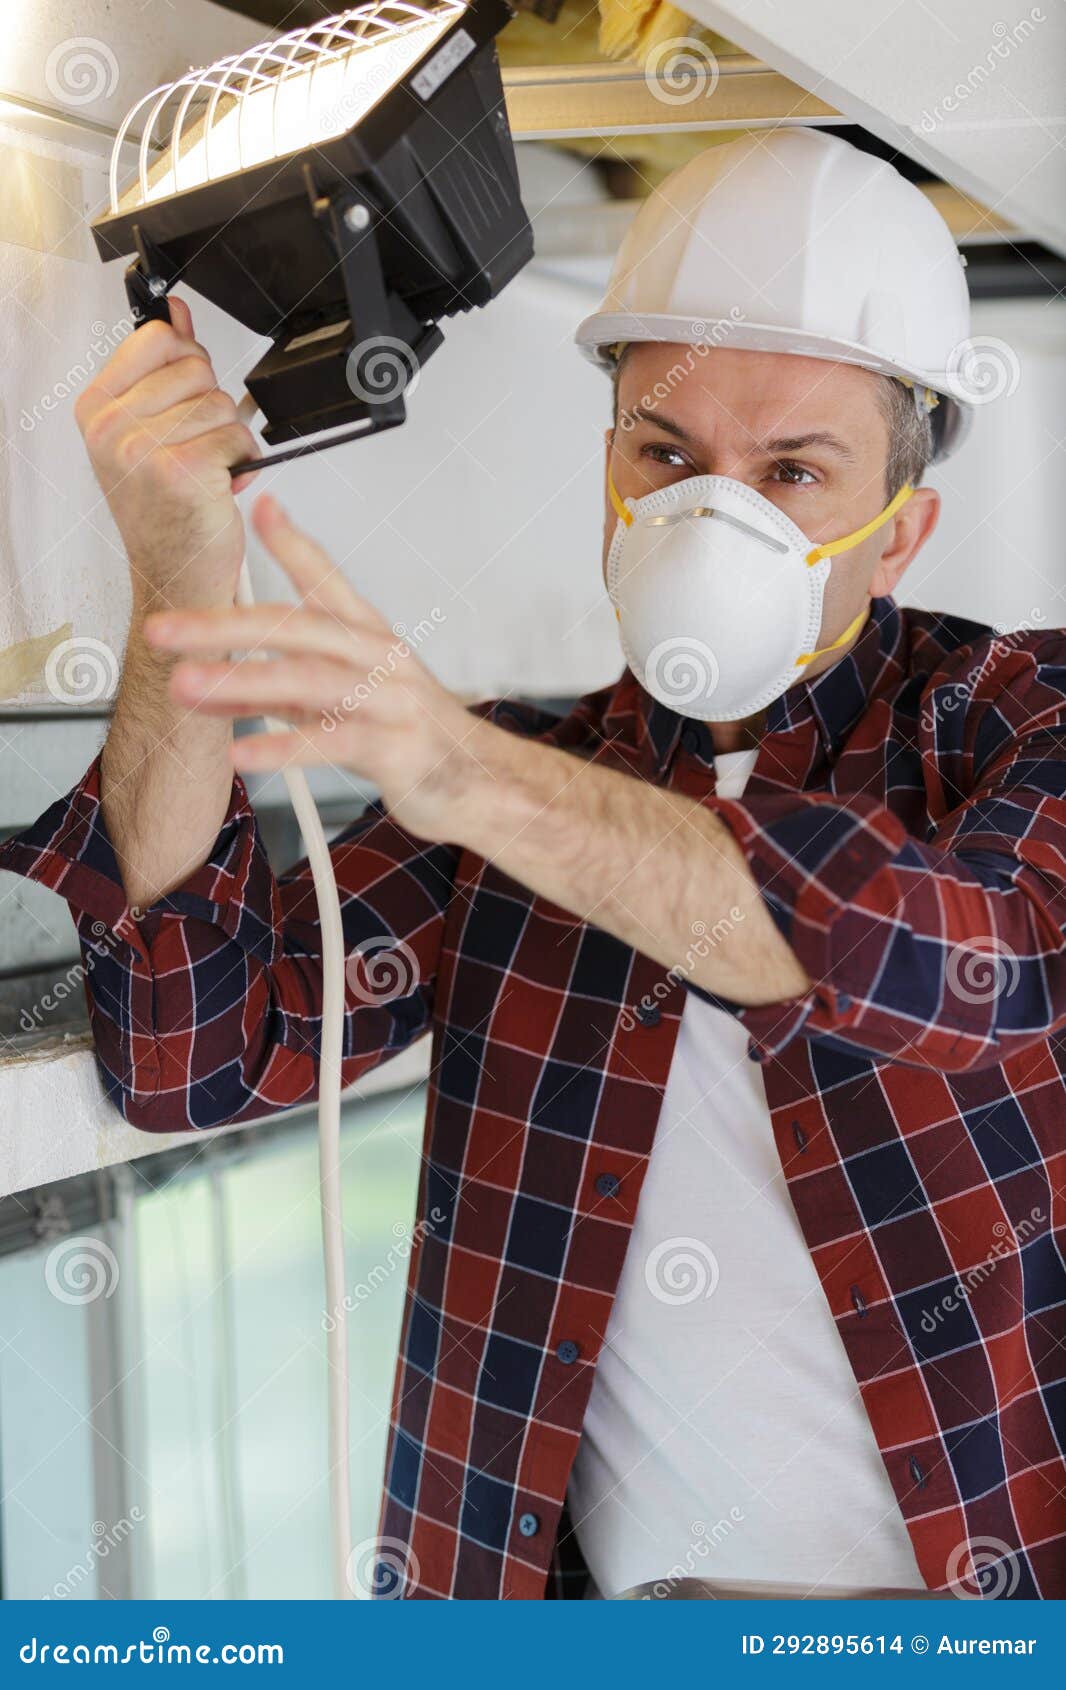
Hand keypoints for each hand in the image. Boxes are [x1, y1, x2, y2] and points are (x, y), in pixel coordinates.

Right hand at [75, 296, 259, 610]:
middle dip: (209, 406)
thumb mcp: (148, 429)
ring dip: (227, 438)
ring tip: (205, 470)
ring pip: (221, 403)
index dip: (186, 364)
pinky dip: (243, 461)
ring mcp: (143, 450)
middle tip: (193, 446)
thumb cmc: (164, 509)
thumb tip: (176, 311)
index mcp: (97, 409)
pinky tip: (220, 485)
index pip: (158, 338)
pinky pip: (238, 435)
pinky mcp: (182, 471)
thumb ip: (163, 367)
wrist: (175, 573)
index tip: (182, 398)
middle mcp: (112, 429)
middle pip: (196, 367)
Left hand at [141, 494, 484, 842]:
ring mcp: (390, 701)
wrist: (480, 782)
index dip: (291, 543)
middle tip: (166, 629)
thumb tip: (219, 666)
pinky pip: (332, 743)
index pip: (326, 579)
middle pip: (297, 627)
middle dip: (224, 626)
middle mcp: (379, 659)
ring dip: (241, 681)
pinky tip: (241, 753)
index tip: (254, 508)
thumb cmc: (411, 734)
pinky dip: (282, 748)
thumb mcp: (347, 697)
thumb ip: (286, 678)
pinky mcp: (395, 749)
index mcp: (369, 638)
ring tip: (185, 685)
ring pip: (309, 680)